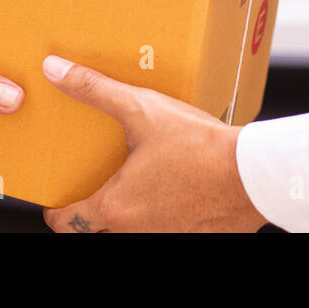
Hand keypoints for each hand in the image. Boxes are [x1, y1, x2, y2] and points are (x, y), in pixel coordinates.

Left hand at [39, 56, 266, 232]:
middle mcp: (137, 231)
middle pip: (99, 230)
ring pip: (134, 231)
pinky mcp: (195, 237)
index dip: (57, 212)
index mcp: (117, 207)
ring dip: (131, 211)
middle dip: (94, 211)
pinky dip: (165, 213)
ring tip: (139, 181)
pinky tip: (177, 186)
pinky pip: (168, 229)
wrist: (252, 174)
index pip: (67, 225)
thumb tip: (55, 70)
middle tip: (97, 184)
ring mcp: (167, 237)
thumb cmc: (199, 146)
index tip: (58, 200)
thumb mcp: (140, 110)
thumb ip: (94, 90)